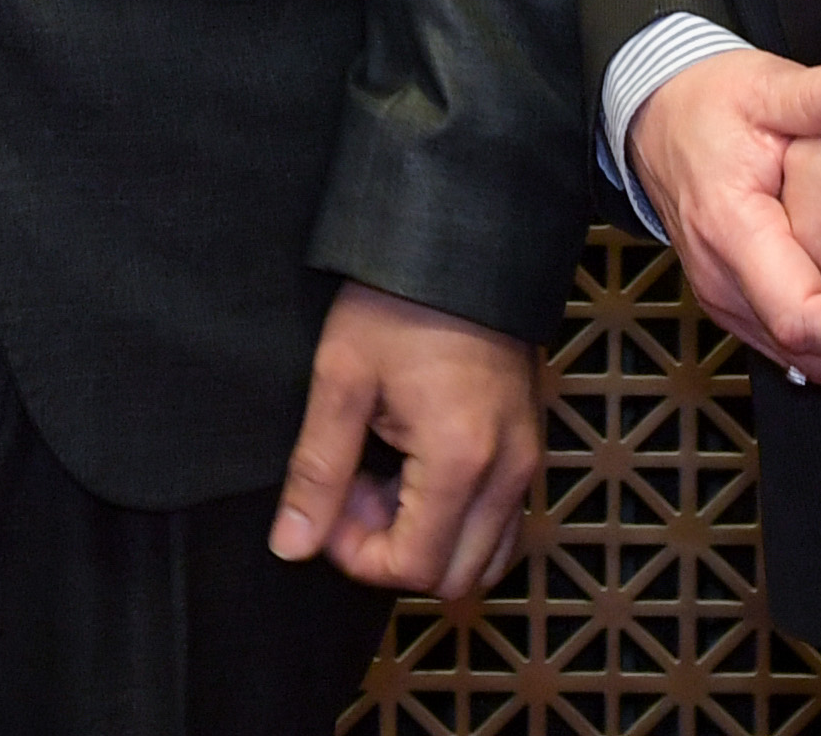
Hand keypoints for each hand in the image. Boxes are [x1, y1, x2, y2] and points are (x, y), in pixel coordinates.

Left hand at [267, 283, 545, 599]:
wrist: (460, 243)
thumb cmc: (397, 301)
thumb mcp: (342, 378)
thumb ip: (317, 471)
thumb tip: (292, 546)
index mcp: (461, 459)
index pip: (412, 567)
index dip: (358, 554)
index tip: (330, 502)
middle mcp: (508, 474)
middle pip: (453, 577)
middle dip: (393, 552)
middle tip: (355, 491)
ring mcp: (527, 463)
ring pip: (482, 558)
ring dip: (428, 541)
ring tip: (385, 478)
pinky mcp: (529, 449)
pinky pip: (500, 524)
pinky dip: (457, 522)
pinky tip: (416, 468)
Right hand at [624, 50, 820, 389]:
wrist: (655, 118)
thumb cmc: (708, 104)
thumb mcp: (766, 86)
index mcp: (731, 231)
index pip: (800, 316)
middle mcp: (722, 279)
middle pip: (808, 353)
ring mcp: (725, 299)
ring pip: (802, 363)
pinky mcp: (737, 303)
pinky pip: (792, 350)